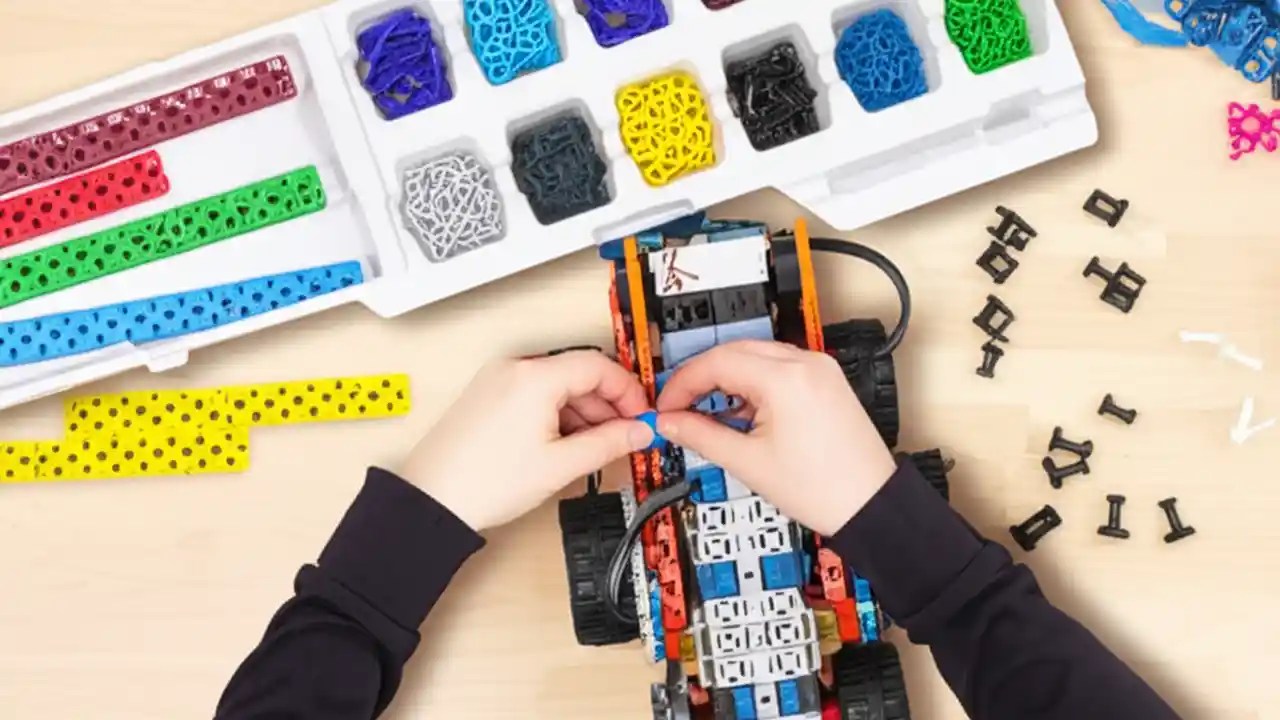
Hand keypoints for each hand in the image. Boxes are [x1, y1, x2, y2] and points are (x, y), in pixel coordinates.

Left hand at [401, 350, 653, 530]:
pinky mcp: (488, 395)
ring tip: (592, 449)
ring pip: (558, 385)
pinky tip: (564, 445)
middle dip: (606, 405)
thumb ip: (609, 443)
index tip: (641, 416)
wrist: (433, 499)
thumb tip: (639, 431)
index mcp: (534, 377)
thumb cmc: (484, 482)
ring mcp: (498, 380)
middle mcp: (514, 369)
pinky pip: (535, 393)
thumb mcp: (561, 465)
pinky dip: (557, 414)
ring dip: (583, 412)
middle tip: (624, 436)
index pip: (599, 367)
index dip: (628, 392)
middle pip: (578, 374)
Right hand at [656, 340, 894, 535]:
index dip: (683, 383)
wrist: (871, 505)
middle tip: (679, 405)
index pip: (717, 362)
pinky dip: (753, 384)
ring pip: (756, 356)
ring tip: (707, 412)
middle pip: (734, 351)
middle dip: (702, 377)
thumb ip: (701, 436)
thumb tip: (671, 422)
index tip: (667, 406)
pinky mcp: (826, 381)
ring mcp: (819, 370)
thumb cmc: (825, 489)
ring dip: (727, 378)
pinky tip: (740, 411)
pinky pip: (779, 368)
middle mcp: (806, 364)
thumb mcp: (748, 463)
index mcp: (786, 379)